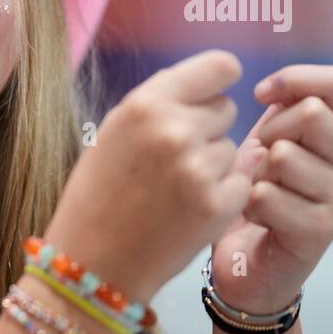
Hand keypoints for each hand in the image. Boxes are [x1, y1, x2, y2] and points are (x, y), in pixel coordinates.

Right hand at [44, 50, 255, 303]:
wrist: (91, 266)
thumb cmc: (94, 199)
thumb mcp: (110, 136)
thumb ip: (155, 107)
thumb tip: (199, 85)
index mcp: (144, 105)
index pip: (218, 67)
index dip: (218, 82)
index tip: (211, 96)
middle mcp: (174, 130)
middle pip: (227, 109)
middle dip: (208, 129)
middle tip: (175, 158)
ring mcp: (198, 169)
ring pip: (233, 148)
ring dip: (214, 165)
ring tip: (175, 189)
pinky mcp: (217, 205)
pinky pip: (241, 182)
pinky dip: (222, 195)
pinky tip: (189, 210)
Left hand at [211, 65, 332, 313]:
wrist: (245, 265)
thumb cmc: (253, 198)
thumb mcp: (263, 146)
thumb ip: (277, 113)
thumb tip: (272, 87)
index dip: (293, 79)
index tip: (259, 95)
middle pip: (311, 113)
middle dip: (267, 132)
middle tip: (257, 162)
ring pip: (285, 155)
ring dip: (253, 174)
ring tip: (255, 193)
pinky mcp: (321, 229)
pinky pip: (267, 195)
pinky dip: (246, 204)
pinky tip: (253, 217)